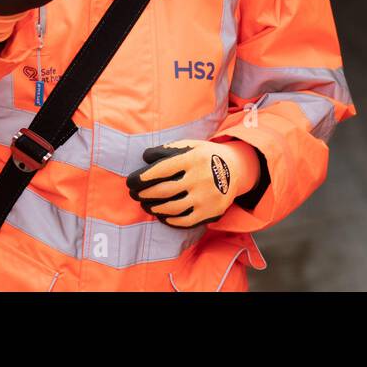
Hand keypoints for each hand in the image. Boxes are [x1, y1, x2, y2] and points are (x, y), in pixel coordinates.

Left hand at [125, 139, 258, 227]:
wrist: (235, 169)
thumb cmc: (204, 156)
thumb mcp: (190, 145)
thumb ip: (168, 150)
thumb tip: (145, 158)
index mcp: (193, 159)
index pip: (162, 169)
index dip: (143, 177)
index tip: (131, 181)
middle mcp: (200, 178)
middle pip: (164, 190)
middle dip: (144, 193)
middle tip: (134, 194)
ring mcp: (206, 197)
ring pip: (172, 208)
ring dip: (154, 208)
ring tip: (145, 205)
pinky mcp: (210, 212)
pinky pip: (184, 221)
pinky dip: (169, 219)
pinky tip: (161, 215)